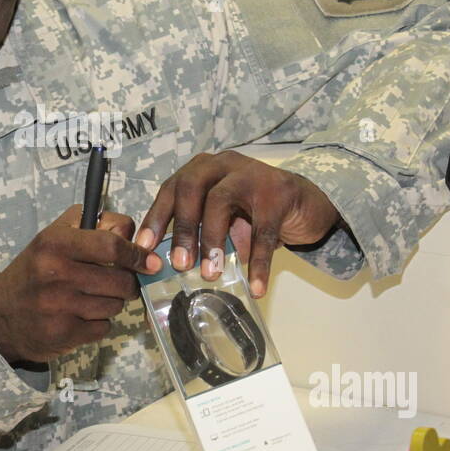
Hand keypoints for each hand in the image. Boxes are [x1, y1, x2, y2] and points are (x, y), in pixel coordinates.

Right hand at [0, 206, 161, 363]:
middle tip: (117, 282)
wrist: (0, 314)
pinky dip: (99, 323)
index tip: (149, 261)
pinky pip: (104, 327)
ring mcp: (60, 306)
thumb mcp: (54, 237)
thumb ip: (93, 226)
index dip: (137, 254)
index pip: (112, 245)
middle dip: (127, 283)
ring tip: (92, 298)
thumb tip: (133, 233)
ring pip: (115, 305)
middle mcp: (56, 273)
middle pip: (121, 280)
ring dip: (112, 303)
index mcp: (55, 243)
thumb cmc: (35, 270)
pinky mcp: (64, 333)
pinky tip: (81, 316)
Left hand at [135, 150, 338, 297]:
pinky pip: (263, 230)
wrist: (306, 204)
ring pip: (221, 201)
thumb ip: (199, 232)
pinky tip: (257, 286)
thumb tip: (170, 266)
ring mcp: (251, 174)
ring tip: (210, 274)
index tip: (143, 247)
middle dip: (182, 228)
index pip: (171, 189)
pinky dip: (259, 261)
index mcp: (203, 168)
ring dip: (212, 240)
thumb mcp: (223, 218)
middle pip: (191, 188)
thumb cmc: (255, 213)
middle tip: (179, 264)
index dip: (155, 218)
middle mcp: (223, 164)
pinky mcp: (279, 192)